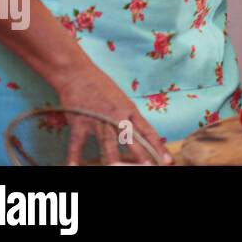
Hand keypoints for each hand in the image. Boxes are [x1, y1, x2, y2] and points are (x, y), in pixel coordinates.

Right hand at [50, 62, 172, 164]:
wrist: (78, 74)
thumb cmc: (101, 87)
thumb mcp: (121, 100)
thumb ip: (128, 117)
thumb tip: (138, 134)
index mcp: (129, 111)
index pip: (148, 131)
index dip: (158, 146)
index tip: (167, 160)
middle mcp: (117, 115)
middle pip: (131, 137)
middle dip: (140, 153)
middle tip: (149, 166)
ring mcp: (98, 119)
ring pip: (107, 140)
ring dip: (112, 155)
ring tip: (116, 168)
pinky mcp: (80, 121)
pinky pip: (77, 142)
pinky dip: (74, 155)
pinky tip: (74, 166)